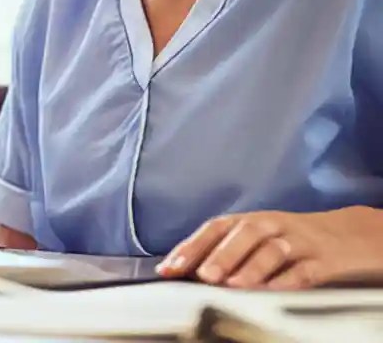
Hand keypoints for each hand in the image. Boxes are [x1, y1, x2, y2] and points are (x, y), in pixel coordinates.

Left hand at [157, 206, 382, 289]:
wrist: (343, 235)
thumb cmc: (284, 240)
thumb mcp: (252, 238)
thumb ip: (219, 251)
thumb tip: (177, 270)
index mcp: (247, 221)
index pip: (214, 229)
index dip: (191, 247)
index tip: (170, 269)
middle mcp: (270, 226)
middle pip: (244, 234)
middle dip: (222, 255)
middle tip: (205, 276)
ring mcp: (297, 242)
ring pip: (273, 251)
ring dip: (252, 268)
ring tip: (234, 285)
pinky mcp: (322, 260)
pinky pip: (305, 270)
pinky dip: (288, 280)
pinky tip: (273, 291)